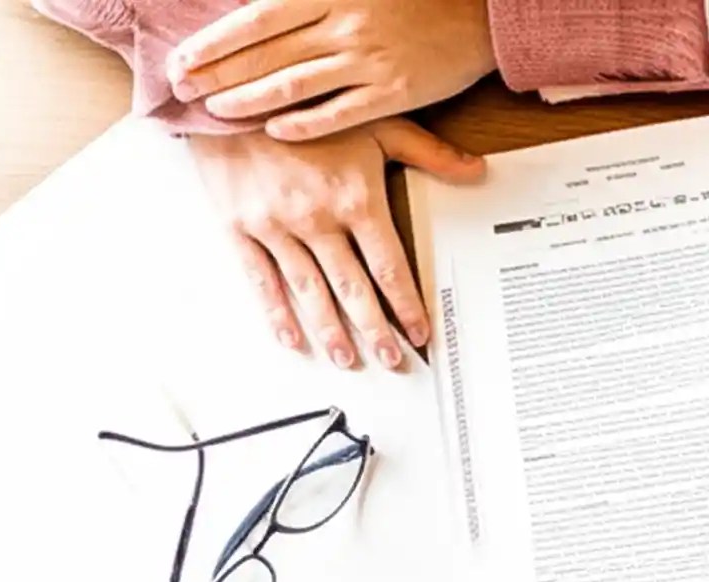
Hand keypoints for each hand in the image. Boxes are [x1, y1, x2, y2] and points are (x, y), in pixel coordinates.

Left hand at [167, 0, 495, 141]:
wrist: (481, 13)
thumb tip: (255, 1)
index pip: (255, 19)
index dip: (214, 42)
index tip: (183, 58)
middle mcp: (345, 25)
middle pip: (266, 55)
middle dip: (219, 74)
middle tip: (184, 90)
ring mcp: (369, 61)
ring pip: (294, 85)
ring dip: (250, 100)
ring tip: (216, 110)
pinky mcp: (394, 93)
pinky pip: (340, 114)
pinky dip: (305, 123)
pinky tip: (277, 130)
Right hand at [188, 119, 483, 369]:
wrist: (233, 93)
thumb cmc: (306, 106)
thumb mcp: (377, 122)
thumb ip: (428, 152)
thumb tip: (475, 170)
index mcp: (356, 199)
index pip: (390, 266)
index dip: (407, 305)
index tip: (420, 332)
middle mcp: (319, 220)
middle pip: (354, 290)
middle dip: (376, 331)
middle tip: (392, 360)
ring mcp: (278, 227)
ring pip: (312, 293)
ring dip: (332, 332)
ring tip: (348, 360)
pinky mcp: (241, 228)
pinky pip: (262, 280)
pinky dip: (277, 313)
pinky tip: (292, 338)